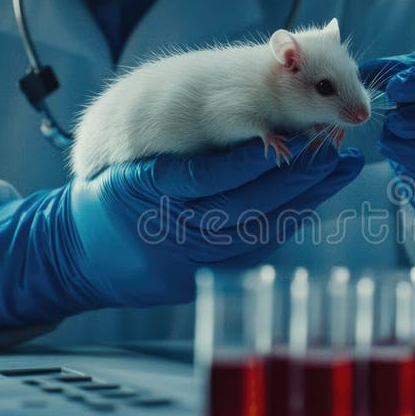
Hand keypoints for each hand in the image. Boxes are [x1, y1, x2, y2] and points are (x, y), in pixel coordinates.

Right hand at [0, 138, 363, 327]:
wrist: (76, 255)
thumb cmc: (110, 198)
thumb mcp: (129, 165)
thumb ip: (183, 154)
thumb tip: (257, 135)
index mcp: (145, 191)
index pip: (206, 176)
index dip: (249, 161)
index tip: (289, 141)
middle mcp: (168, 229)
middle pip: (242, 206)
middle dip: (295, 178)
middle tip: (334, 151)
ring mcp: (184, 260)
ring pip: (254, 233)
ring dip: (303, 201)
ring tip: (337, 170)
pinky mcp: (197, 280)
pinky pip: (251, 254)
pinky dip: (285, 226)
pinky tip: (312, 201)